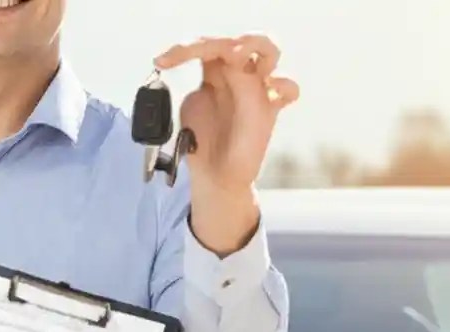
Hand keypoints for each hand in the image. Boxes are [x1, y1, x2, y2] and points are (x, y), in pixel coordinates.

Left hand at [154, 34, 299, 253]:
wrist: (215, 175)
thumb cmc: (201, 141)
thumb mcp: (188, 108)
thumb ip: (185, 86)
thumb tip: (168, 73)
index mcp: (215, 71)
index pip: (204, 46)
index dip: (183, 49)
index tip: (161, 62)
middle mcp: (238, 75)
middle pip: (239, 38)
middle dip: (221, 40)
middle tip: (203, 51)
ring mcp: (257, 89)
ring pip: (269, 50)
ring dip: (254, 45)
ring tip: (236, 56)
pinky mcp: (269, 110)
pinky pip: (288, 89)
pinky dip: (283, 85)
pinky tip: (270, 91)